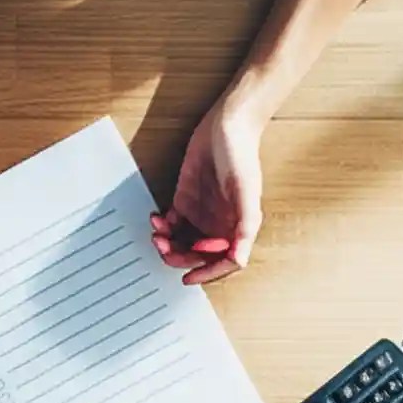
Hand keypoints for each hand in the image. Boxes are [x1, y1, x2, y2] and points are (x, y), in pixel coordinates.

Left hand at [151, 105, 263, 284]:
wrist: (226, 125)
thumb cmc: (241, 155)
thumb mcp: (246, 191)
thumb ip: (244, 227)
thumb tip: (238, 260)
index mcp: (237, 226)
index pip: (223, 261)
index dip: (206, 272)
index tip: (187, 277)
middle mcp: (220, 223)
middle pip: (198, 254)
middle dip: (179, 257)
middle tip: (163, 248)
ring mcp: (202, 211)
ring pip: (182, 241)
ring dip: (168, 243)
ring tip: (157, 233)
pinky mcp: (186, 198)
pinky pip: (172, 222)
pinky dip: (162, 226)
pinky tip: (156, 220)